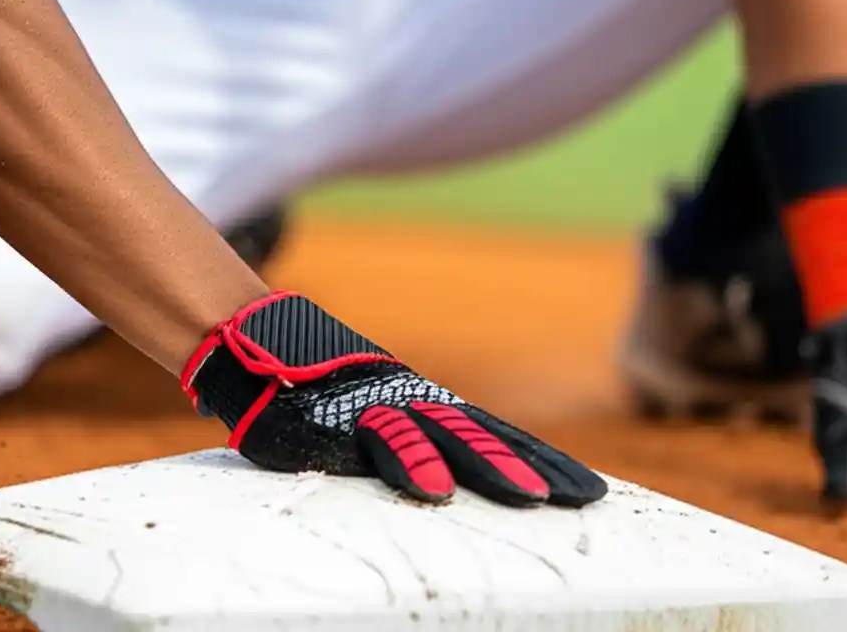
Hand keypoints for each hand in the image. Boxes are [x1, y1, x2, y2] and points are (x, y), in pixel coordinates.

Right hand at [180, 292, 607, 505]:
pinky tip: (436, 489)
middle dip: (537, 466)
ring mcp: (384, 410)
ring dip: (491, 466)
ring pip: (449, 438)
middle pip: (489, 437)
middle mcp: (417, 406)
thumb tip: (449, 479)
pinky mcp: (345, 421)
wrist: (258, 350)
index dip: (544, 459)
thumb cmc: (316, 396)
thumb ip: (412, 444)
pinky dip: (412, 463)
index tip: (588, 488)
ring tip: (530, 497)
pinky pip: (383, 443)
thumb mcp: (374, 421)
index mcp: (428, 410)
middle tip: (583, 496)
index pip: (499, 435)